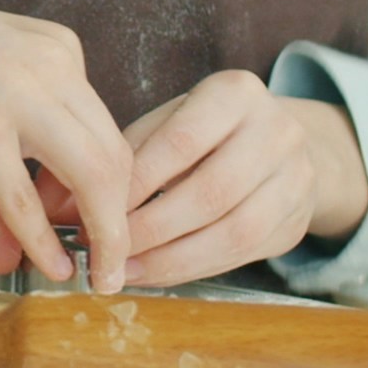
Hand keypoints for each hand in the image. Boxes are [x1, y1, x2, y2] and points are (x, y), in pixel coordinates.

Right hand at [0, 0, 133, 291]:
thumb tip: (9, 257)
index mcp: (59, 54)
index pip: (108, 134)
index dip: (109, 194)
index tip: (90, 231)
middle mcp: (55, 68)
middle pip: (116, 158)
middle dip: (117, 222)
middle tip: (106, 266)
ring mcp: (19, 95)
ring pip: (92, 177)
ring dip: (100, 237)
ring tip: (92, 278)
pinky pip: (22, 197)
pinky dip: (40, 240)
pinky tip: (46, 266)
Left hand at [118, 72, 367, 286]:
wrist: (280, 143)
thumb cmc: (205, 130)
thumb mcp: (170, 121)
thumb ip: (128, 154)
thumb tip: (69, 203)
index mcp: (236, 94)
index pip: (181, 143)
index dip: (138, 183)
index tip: (99, 209)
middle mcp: (278, 133)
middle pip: (211, 192)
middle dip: (152, 228)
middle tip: (109, 249)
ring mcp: (297, 179)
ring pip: (234, 232)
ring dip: (173, 258)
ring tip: (129, 269)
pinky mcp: (297, 222)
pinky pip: (245, 255)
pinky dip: (195, 268)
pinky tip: (159, 272)